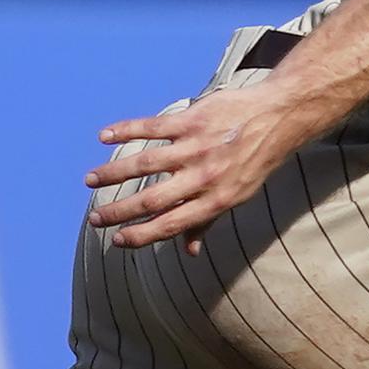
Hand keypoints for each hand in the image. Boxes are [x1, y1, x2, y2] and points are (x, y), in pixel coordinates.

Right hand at [81, 79, 303, 254]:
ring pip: (146, 163)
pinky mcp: (192, 120)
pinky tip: (104, 136)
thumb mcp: (238, 196)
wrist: (278, 117)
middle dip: (119, 212)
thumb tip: (189, 252)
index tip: (116, 241)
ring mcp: (196, 147)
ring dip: (114, 173)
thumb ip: (207, 221)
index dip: (141, 235)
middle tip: (95, 219)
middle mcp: (204, 177)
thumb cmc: (254, 161)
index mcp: (216, 201)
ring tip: (90, 181)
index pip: (171, 225)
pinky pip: (152, 127)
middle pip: (152, 199)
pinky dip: (126, 130)